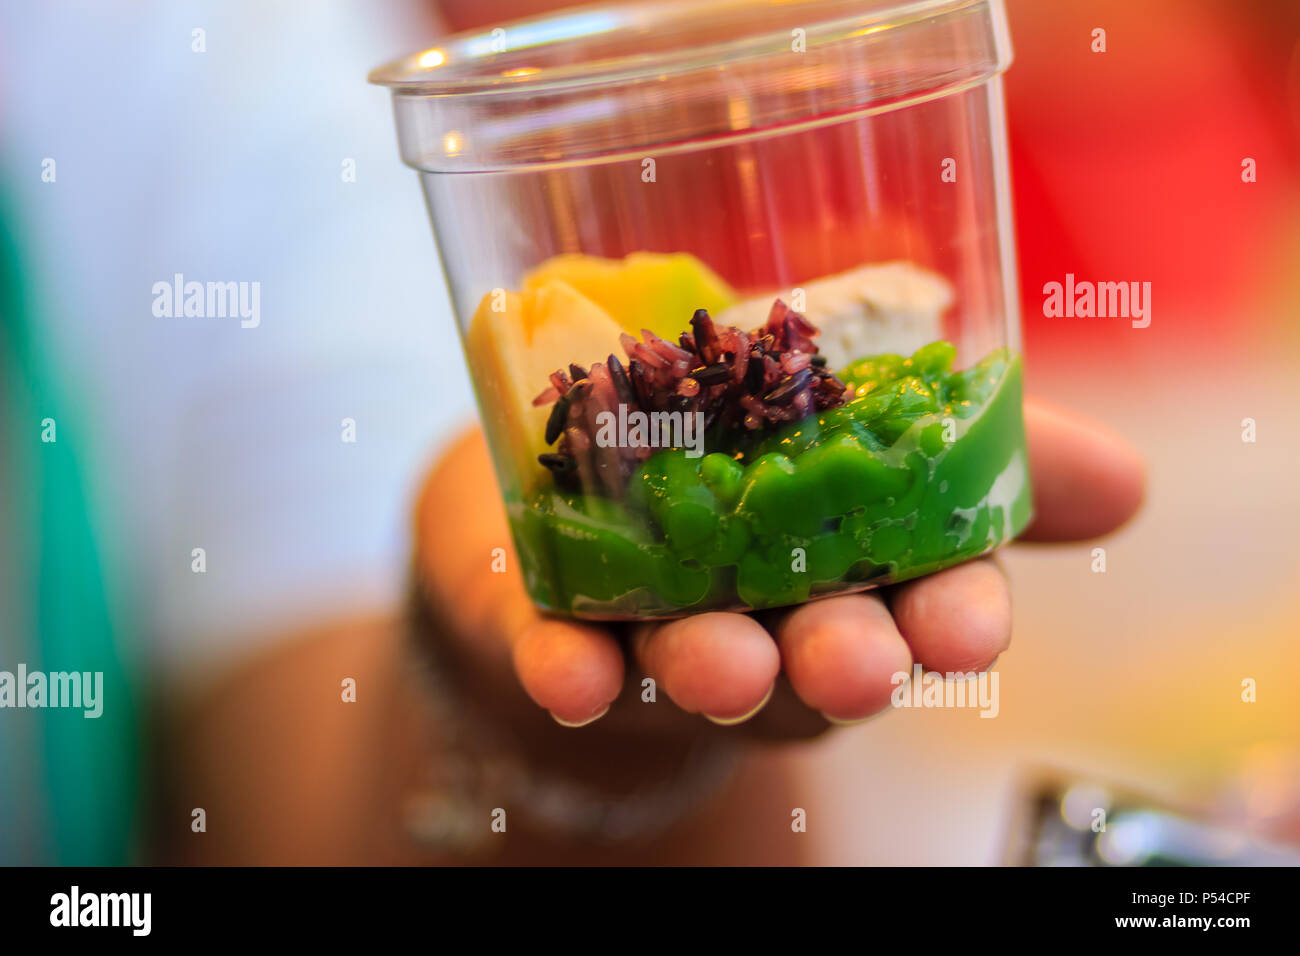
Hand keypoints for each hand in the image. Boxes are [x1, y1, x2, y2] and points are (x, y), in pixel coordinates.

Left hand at [414, 398, 1143, 738]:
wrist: (575, 465)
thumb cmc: (732, 437)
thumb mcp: (849, 401)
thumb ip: (970, 438)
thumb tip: (1130, 481)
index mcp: (854, 559)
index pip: (924, 600)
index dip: (953, 618)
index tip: (971, 628)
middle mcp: (769, 610)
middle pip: (819, 652)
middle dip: (843, 662)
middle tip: (855, 663)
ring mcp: (659, 623)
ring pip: (698, 662)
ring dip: (714, 669)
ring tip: (722, 663)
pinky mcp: (555, 623)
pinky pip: (558, 660)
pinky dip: (566, 672)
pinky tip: (566, 673)